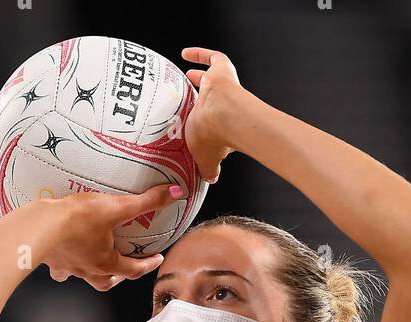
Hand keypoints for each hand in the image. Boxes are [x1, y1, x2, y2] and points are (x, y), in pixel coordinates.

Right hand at [40, 185, 180, 290]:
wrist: (40, 227)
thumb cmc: (77, 220)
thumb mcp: (115, 207)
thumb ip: (146, 201)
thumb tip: (175, 194)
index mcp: (106, 262)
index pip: (133, 270)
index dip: (148, 265)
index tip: (157, 259)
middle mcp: (89, 270)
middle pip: (108, 282)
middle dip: (119, 276)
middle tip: (125, 268)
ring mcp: (70, 268)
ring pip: (85, 278)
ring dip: (93, 275)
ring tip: (96, 264)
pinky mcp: (53, 261)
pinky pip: (60, 270)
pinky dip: (64, 268)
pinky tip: (63, 260)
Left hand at [182, 47, 241, 181]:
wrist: (224, 116)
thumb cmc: (213, 137)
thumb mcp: (204, 159)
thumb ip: (208, 169)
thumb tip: (211, 179)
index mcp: (216, 128)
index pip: (210, 127)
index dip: (202, 131)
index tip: (194, 133)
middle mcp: (220, 108)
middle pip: (209, 104)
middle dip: (201, 103)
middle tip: (191, 101)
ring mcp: (222, 89)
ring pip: (210, 82)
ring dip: (200, 79)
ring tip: (187, 76)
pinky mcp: (222, 71)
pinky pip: (212, 58)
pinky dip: (200, 54)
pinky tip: (185, 53)